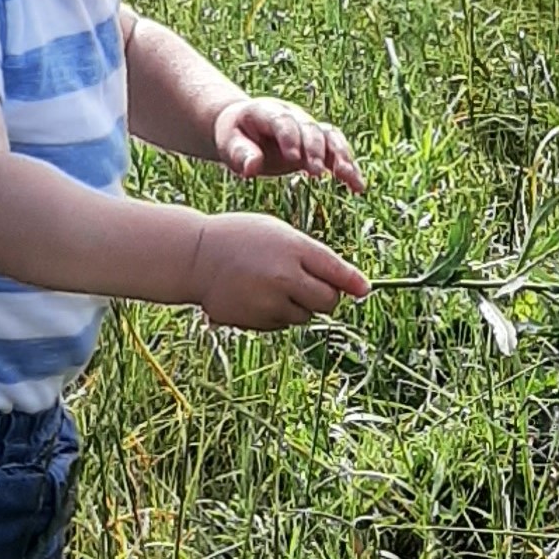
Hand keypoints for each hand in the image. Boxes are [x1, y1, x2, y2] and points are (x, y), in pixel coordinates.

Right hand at [189, 212, 369, 329]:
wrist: (194, 256)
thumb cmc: (244, 238)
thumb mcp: (281, 234)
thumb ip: (317, 258)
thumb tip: (359, 288)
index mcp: (293, 250)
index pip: (337, 273)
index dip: (354, 284)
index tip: (364, 290)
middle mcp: (283, 279)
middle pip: (328, 302)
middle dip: (327, 296)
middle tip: (311, 283)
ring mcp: (267, 304)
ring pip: (304, 316)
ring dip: (298, 305)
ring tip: (271, 284)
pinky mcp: (254, 322)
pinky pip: (280, 324)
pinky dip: (276, 314)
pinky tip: (256, 295)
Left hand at [213, 97, 364, 190]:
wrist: (246, 127)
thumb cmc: (235, 137)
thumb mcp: (228, 143)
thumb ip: (239, 154)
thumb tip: (250, 169)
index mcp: (268, 112)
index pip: (283, 122)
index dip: (290, 138)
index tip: (293, 158)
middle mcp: (294, 117)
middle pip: (311, 129)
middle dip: (315, 150)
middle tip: (315, 173)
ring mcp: (309, 129)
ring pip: (331, 138)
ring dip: (342, 158)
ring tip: (351, 180)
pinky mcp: (319, 144)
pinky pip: (338, 152)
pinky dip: (349, 168)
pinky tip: (358, 187)